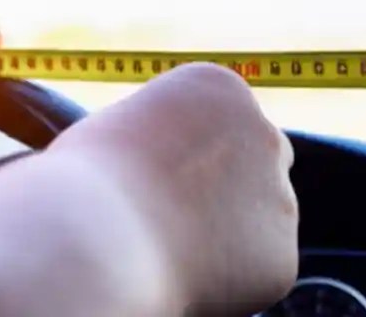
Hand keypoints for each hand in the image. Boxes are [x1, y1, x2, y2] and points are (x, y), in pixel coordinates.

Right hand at [49, 63, 298, 315]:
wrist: (97, 236)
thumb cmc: (84, 181)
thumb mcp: (119, 129)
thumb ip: (159, 138)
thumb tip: (163, 170)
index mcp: (218, 87)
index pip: (221, 121)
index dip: (189, 154)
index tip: (159, 175)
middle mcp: (263, 132)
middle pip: (257, 160)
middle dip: (229, 187)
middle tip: (178, 216)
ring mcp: (279, 195)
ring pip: (257, 219)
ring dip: (227, 232)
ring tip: (164, 246)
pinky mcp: (281, 255)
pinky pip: (255, 269)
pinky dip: (229, 279)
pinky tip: (182, 272)